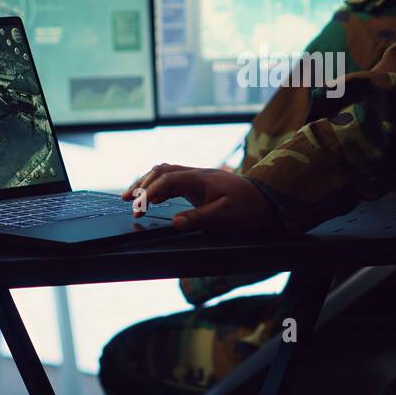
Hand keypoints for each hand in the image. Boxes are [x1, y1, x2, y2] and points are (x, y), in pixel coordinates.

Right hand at [122, 164, 278, 234]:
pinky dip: (158, 188)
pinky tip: (151, 199)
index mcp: (202, 179)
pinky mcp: (199, 186)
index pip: (168, 179)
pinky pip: (173, 181)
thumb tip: (175, 222)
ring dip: (148, 184)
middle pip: (162, 171)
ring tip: (131, 199)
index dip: (150, 192)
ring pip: (166, 174)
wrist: (268, 201)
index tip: (139, 209)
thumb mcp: (226, 217)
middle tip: (127, 202)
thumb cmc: (249, 209)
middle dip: (142, 184)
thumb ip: (199, 218)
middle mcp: (197, 174)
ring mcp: (198, 179)